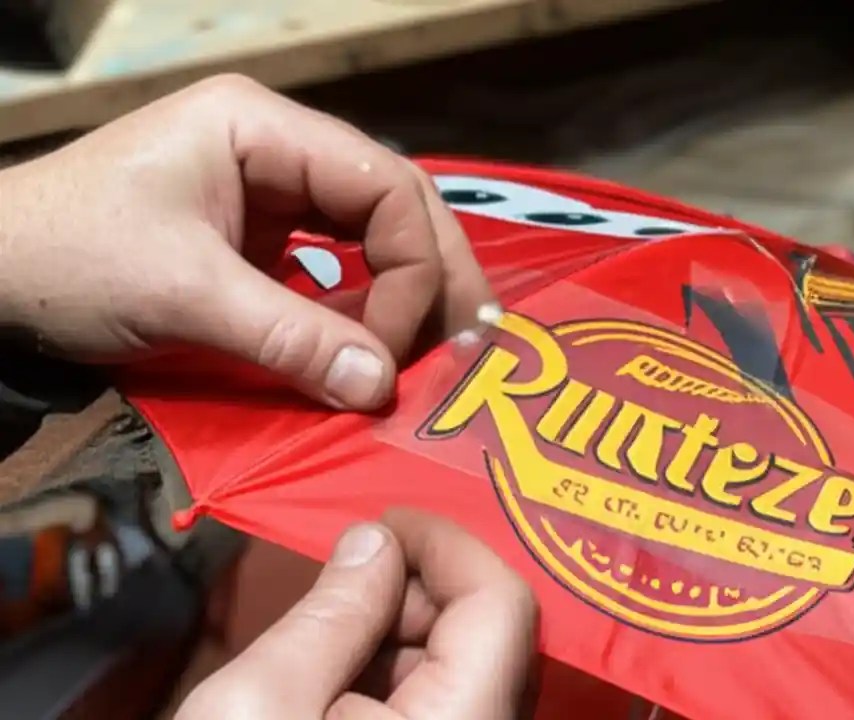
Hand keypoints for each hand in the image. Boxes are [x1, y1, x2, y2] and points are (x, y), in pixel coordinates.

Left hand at [0, 74, 492, 410]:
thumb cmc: (67, 261)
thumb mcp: (185, 296)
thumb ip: (291, 338)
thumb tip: (382, 389)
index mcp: (262, 128)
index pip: (383, 184)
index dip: (410, 266)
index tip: (394, 347)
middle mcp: (277, 148)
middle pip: (391, 203)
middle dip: (433, 274)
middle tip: (473, 342)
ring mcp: (267, 192)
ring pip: (371, 234)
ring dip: (407, 293)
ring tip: (442, 350)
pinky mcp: (256, 237)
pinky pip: (333, 268)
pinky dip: (363, 308)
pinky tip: (380, 346)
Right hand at [176, 510, 537, 718]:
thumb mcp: (260, 703)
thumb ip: (331, 613)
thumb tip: (374, 545)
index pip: (503, 606)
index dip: (449, 545)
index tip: (389, 522)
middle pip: (491, 635)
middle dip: (420, 589)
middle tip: (347, 577)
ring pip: (469, 669)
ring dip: (406, 633)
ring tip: (329, 641)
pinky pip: (445, 706)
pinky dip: (400, 677)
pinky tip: (340, 685)